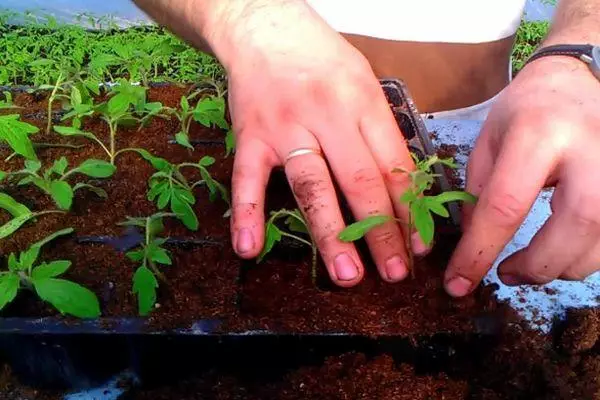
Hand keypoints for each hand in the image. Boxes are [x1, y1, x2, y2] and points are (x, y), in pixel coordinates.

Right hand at [217, 1, 427, 285]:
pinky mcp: (250, 135)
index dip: (409, 209)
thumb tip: (402, 188)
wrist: (265, 27)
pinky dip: (247, 213)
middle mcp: (328, 115)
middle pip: (360, 181)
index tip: (419, 246)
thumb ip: (379, 131)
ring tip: (348, 275)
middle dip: (381, 232)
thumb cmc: (321, 58)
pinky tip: (249, 248)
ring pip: (313, 185)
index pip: (393, 165)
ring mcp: (286, 126)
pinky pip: (247, 178)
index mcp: (363, 102)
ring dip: (330, 234)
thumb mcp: (364, 83)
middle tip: (395, 273)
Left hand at [445, 55, 599, 296]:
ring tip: (530, 265)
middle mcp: (590, 148)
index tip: (458, 284)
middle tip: (506, 275)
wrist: (577, 78)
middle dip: (538, 265)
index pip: (506, 205)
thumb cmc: (525, 110)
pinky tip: (561, 251)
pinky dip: (586, 254)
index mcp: (539, 133)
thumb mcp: (488, 142)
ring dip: (563, 266)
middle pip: (575, 226)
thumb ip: (477, 192)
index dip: (479, 252)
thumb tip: (471, 245)